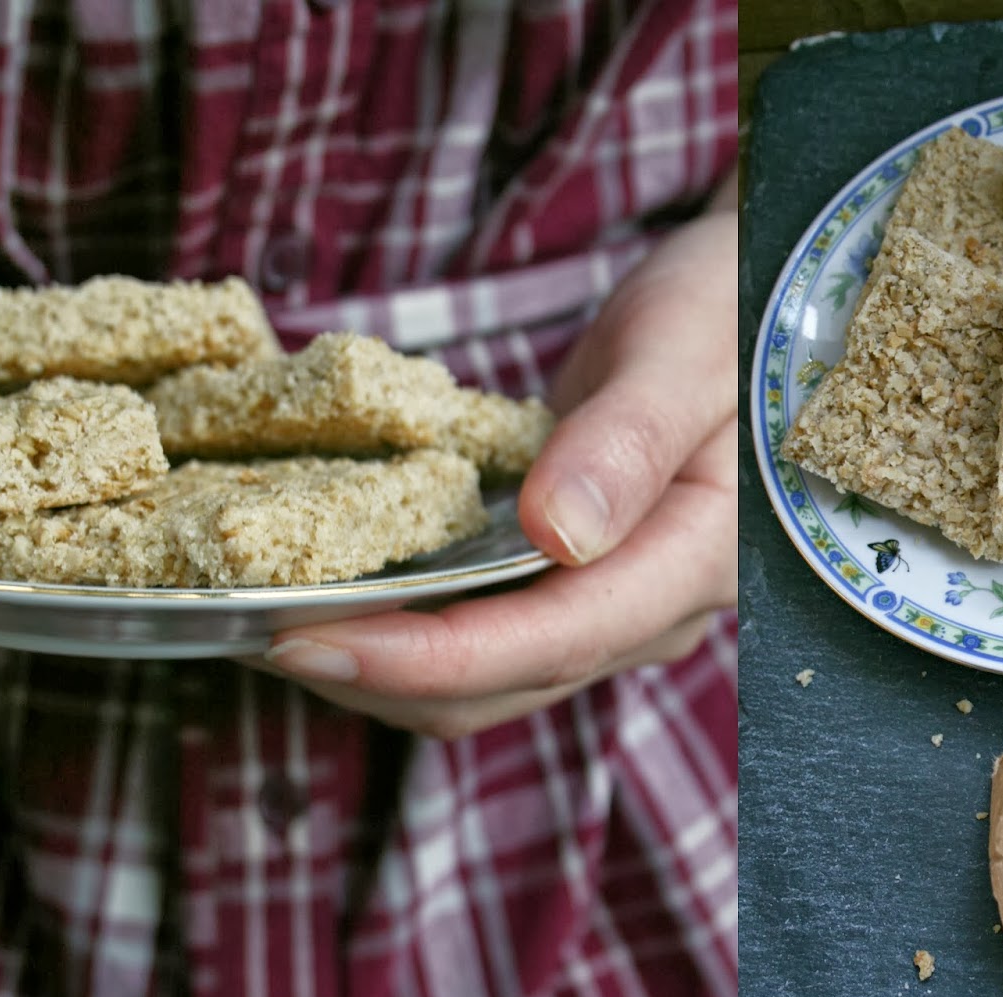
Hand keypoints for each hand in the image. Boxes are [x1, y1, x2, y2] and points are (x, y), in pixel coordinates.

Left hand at [253, 196, 737, 738]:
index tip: (303, 642)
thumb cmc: (733, 310)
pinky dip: (399, 618)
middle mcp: (648, 609)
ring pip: (480, 675)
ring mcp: (610, 603)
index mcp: (689, 565)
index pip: (546, 643)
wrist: (759, 305)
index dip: (423, 657)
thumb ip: (626, 442)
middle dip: (370, 672)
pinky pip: (480, 628)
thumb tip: (553, 532)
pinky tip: (331, 577)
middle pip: (498, 686)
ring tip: (264, 608)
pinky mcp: (573, 579)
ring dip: (374, 657)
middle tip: (243, 623)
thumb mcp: (686, 355)